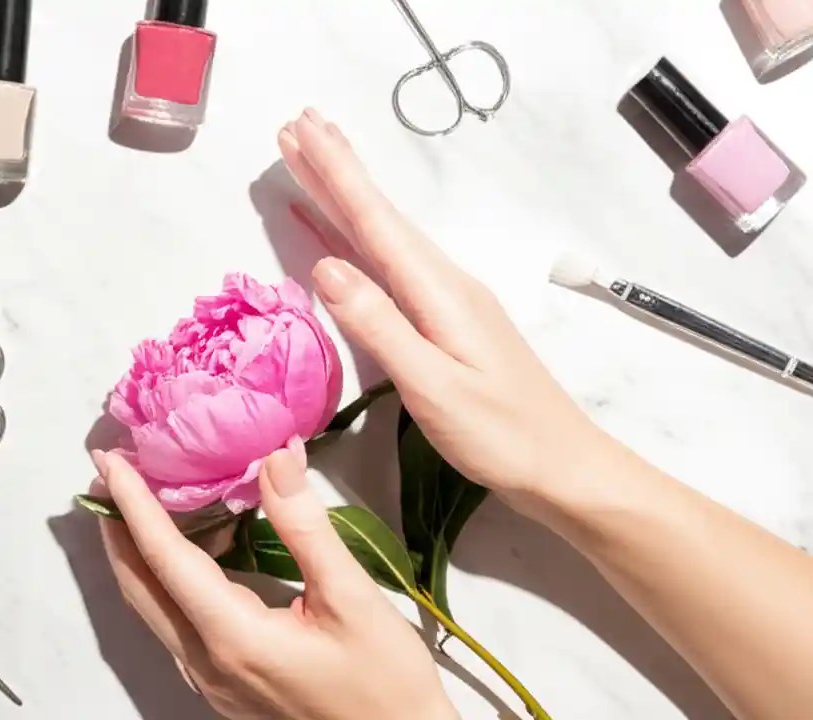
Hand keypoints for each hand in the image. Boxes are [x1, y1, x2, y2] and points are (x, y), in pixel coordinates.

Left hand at [94, 447, 455, 719]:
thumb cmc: (385, 682)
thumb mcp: (352, 597)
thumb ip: (305, 527)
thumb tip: (273, 458)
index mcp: (233, 637)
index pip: (165, 559)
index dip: (134, 505)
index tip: (112, 461)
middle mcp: (207, 664)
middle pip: (141, 586)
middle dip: (118, 526)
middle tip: (110, 473)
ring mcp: (210, 681)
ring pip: (153, 609)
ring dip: (136, 554)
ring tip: (135, 502)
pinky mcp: (223, 687)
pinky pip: (175, 625)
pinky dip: (164, 581)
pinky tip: (186, 553)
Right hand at [279, 108, 615, 514]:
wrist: (561, 464)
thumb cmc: (499, 434)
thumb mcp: (434, 387)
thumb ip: (380, 327)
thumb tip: (325, 268)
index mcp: (439, 292)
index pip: (376, 222)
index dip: (336, 176)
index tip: (300, 132)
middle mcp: (442, 283)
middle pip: (378, 216)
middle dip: (335, 170)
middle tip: (293, 125)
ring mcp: (444, 300)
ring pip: (381, 236)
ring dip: (343, 198)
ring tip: (309, 162)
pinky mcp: (443, 321)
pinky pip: (387, 265)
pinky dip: (356, 243)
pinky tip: (336, 244)